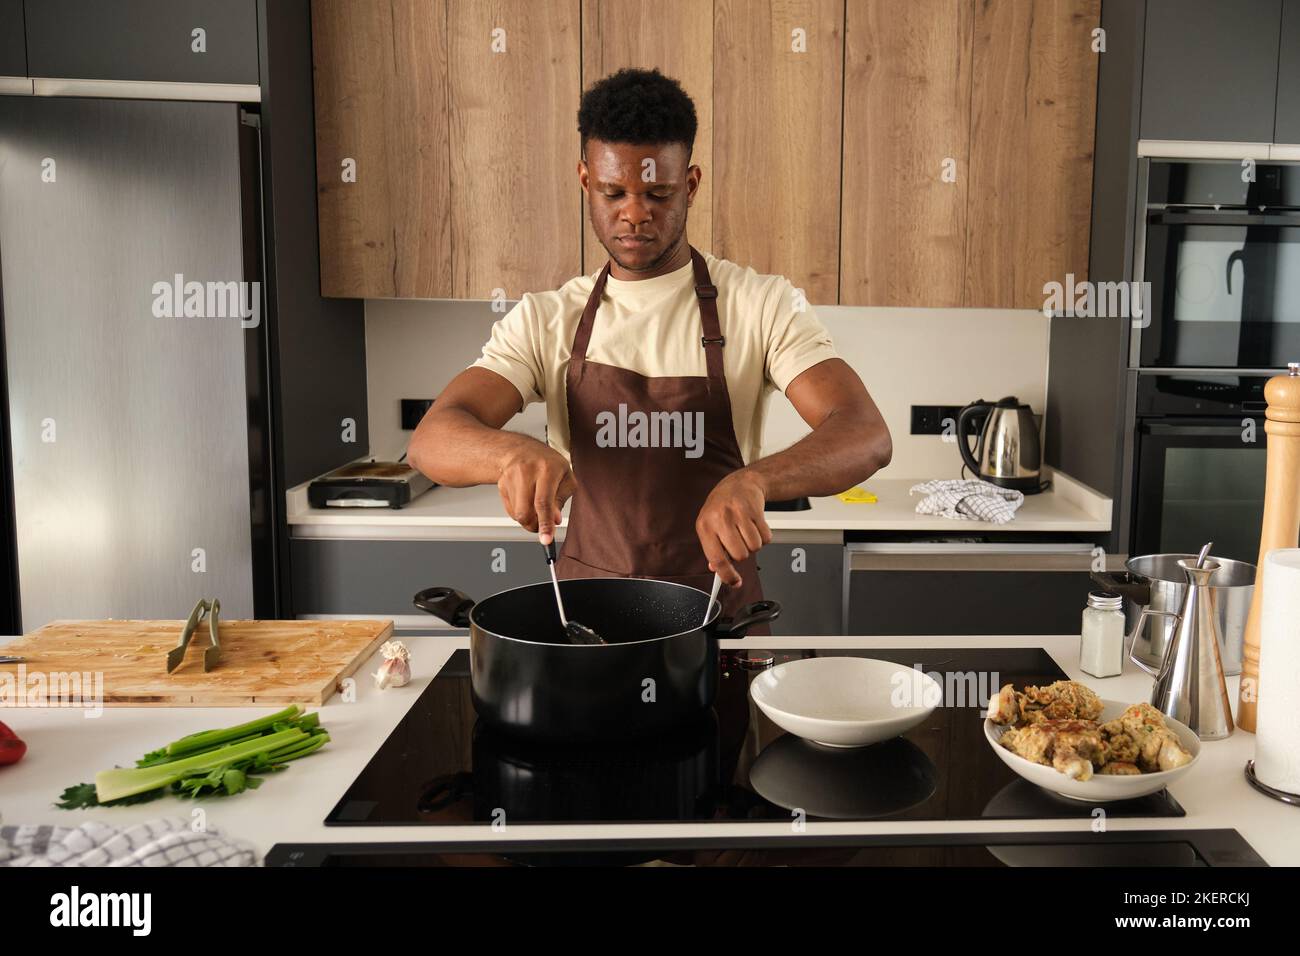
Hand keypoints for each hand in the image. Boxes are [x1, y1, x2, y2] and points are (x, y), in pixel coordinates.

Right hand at [497, 445, 576, 541]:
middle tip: (543, 524)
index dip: (545, 523)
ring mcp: (511, 477)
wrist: (522, 449)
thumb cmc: (548, 463)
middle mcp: (527, 472)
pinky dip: (520, 512)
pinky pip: (510, 510)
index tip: (546, 539)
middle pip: (525, 512)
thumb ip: (561, 500)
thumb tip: (555, 520)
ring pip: (517, 514)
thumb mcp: (566, 477)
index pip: (543, 502)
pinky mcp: (501, 484)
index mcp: (547, 469)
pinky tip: (526, 501)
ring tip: (536, 509)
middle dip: (535, 525)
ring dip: (528, 519)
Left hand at [695, 470, 771, 587]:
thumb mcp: (709, 526)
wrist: (740, 484)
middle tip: (738, 541)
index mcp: (705, 526)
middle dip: (742, 553)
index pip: (717, 559)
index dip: (727, 575)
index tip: (735, 582)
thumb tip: (716, 569)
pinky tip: (754, 525)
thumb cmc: (722, 507)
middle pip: (740, 555)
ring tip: (746, 531)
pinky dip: (764, 535)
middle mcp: (721, 519)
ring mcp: (738, 514)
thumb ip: (712, 549)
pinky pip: (766, 537)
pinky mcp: (755, 510)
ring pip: (755, 547)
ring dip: (753, 544)